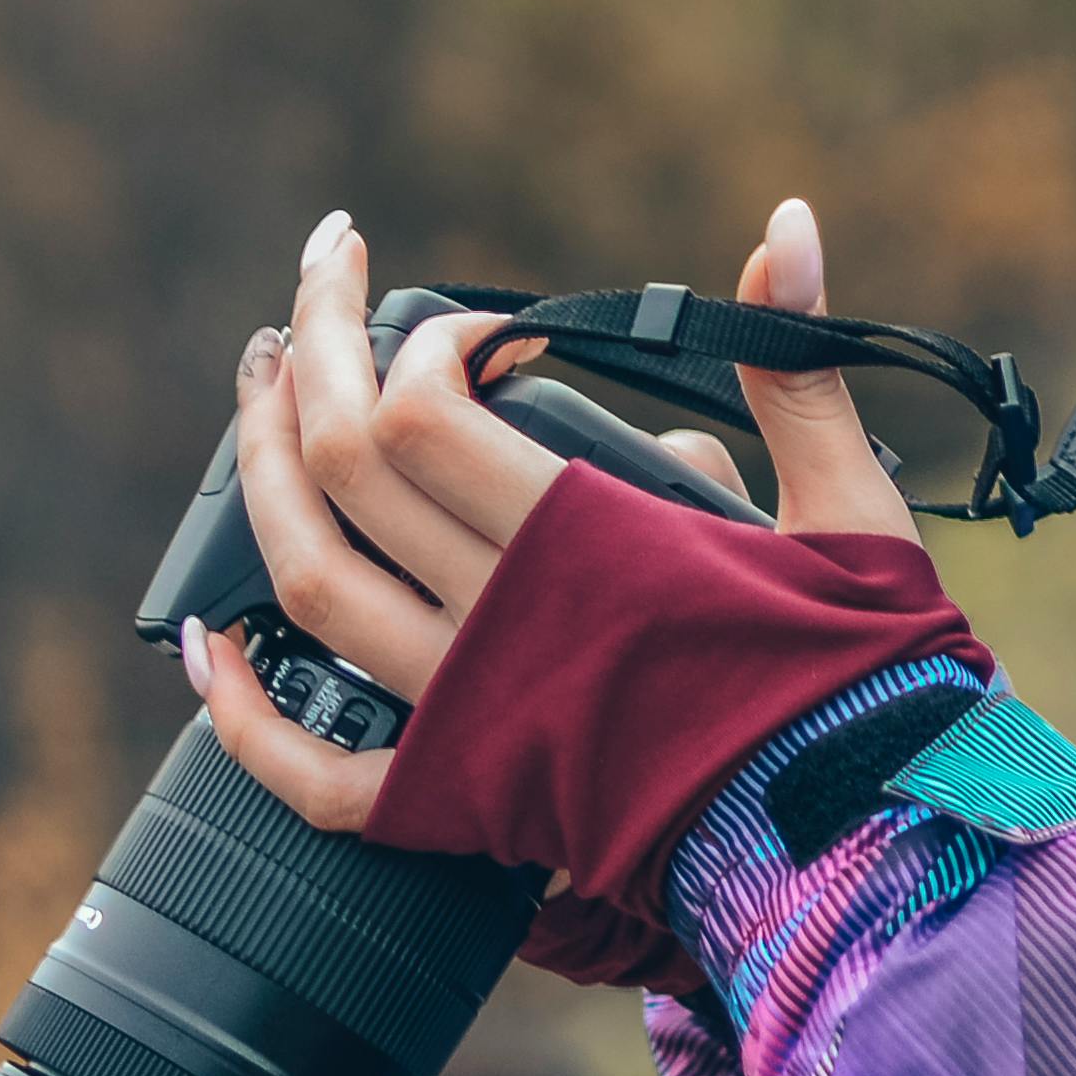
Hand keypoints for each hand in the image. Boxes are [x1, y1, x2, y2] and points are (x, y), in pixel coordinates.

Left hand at [185, 196, 916, 832]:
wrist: (864, 851)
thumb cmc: (865, 682)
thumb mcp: (848, 509)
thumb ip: (793, 366)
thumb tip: (791, 223)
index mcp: (591, 546)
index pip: (429, 410)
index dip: (426, 339)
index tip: (477, 327)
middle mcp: (505, 625)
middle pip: (343, 467)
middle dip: (309, 351)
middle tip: (315, 281)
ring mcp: (467, 718)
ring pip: (309, 585)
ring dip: (261, 476)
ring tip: (261, 396)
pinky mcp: (460, 805)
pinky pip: (317, 773)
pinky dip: (247, 713)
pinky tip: (210, 647)